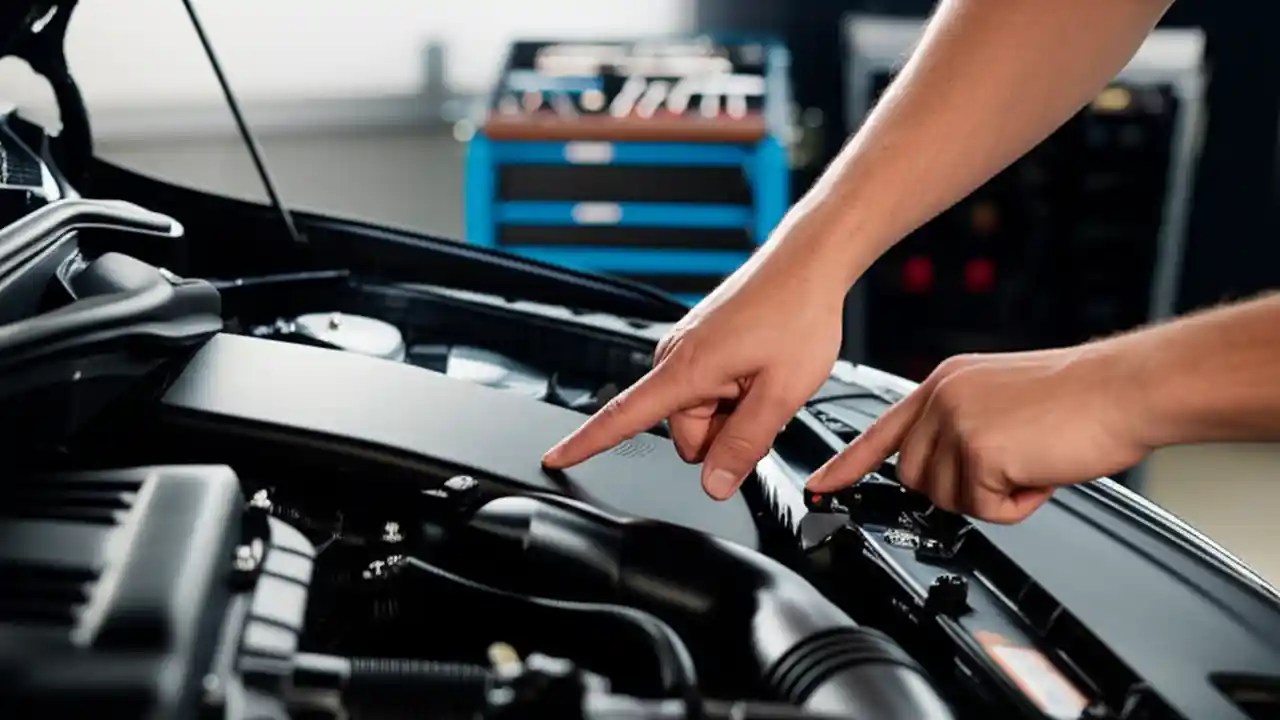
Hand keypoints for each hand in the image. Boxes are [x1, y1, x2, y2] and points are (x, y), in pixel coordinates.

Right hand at [542, 215, 850, 499]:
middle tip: (764, 402)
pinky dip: (736, 394)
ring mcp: (688, 350)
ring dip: (734, 414)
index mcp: (684, 370)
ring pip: (702, 416)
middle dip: (724, 435)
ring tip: (767, 379)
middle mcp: (675, 357)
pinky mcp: (702, 346)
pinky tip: (762, 371)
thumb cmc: (797, 313)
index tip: (553, 460)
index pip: (621, 417)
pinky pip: (710, 392)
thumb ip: (744, 444)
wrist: (807, 264)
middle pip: (685, 435)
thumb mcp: (781, 393)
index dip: (585, 444)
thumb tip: (713, 484)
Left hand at [805, 343, 1152, 522]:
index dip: (847, 465)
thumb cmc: (1080, 397)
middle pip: (916, 479)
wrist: (1123, 387)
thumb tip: (949, 468)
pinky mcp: (978, 451)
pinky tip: (1041, 471)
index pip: (881, 431)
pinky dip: (1018, 505)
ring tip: (1031, 461)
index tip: (819, 487)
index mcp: (945, 383)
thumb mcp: (1001, 397)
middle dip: (960, 489)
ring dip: (994, 497)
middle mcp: (941, 399)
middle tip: (1009, 468)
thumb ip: (961, 423)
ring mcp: (955, 423)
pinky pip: (986, 510)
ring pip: (949, 499)